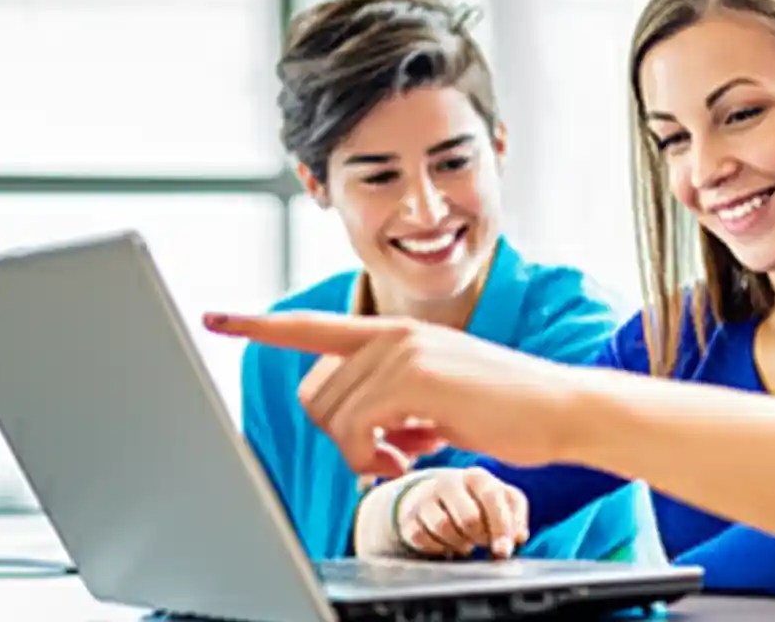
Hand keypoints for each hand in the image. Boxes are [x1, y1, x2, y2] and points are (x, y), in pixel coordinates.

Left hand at [204, 311, 579, 476]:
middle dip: (340, 435)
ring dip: (360, 452)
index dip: (261, 325)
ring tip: (407, 455)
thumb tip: (362, 434)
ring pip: (330, 414)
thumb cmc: (503, 409)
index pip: (313, 326)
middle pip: (313, 392)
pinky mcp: (414, 377)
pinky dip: (372, 458)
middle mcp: (393, 333)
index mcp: (396, 332)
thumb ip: (392, 402)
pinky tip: (410, 458)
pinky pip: (355, 429)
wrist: (558, 409)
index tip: (216, 316)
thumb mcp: (435, 402)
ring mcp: (402, 351)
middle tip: (387, 453)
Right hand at [396, 468, 529, 558]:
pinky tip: (446, 544)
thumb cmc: (476, 501)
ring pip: (445, 528)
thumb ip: (515, 515)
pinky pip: (423, 538)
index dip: (501, 526)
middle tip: (483, 543)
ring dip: (459, 543)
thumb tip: (518, 538)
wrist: (432, 496)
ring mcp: (425, 498)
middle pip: (469, 518)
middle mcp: (449, 482)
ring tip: (465, 542)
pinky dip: (438, 548)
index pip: (492, 497)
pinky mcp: (408, 518)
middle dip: (480, 537)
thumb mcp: (500, 501)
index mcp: (477, 476)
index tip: (503, 551)